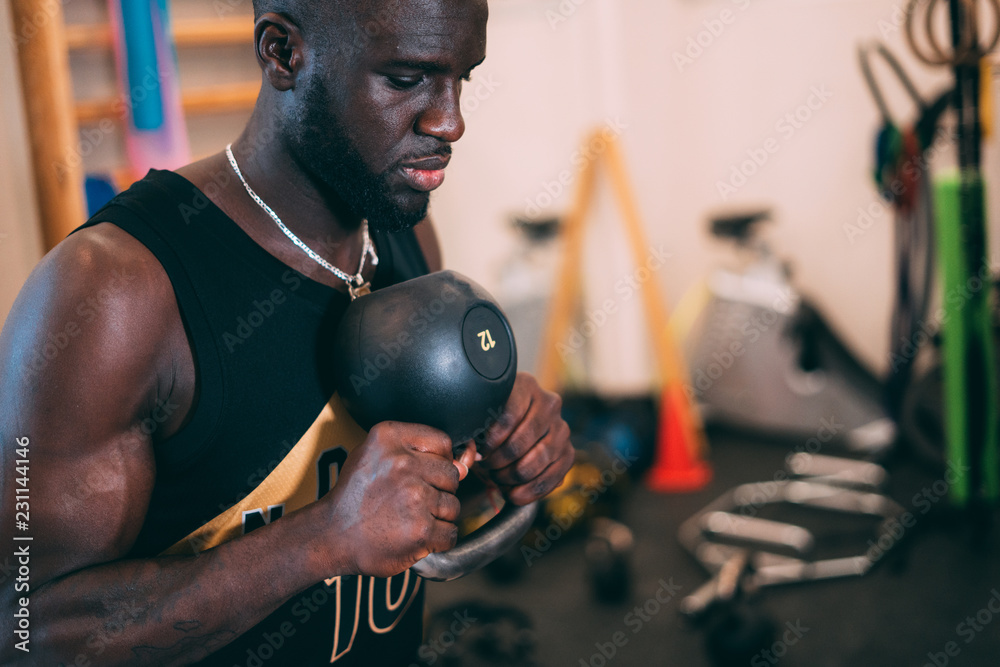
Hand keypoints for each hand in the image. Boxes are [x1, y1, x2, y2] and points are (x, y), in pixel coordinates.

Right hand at [320, 422, 475, 577]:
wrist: (331, 535)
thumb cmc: (353, 496)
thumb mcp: (373, 456)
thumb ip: (417, 452)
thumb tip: (464, 463)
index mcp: (390, 437)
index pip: (442, 442)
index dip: (440, 460)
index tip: (427, 473)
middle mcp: (403, 463)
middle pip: (451, 475)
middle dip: (438, 490)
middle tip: (413, 501)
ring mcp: (415, 497)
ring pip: (453, 505)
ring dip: (437, 516)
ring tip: (410, 518)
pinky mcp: (421, 529)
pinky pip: (450, 533)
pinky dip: (438, 540)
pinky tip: (416, 536)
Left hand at [477, 373, 573, 505]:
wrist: (512, 430)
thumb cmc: (491, 422)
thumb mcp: (480, 418)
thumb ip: (473, 430)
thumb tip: (472, 453)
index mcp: (527, 386)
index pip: (509, 417)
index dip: (490, 441)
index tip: (479, 453)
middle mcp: (550, 404)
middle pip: (521, 442)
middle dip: (498, 462)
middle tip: (487, 468)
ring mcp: (562, 429)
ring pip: (534, 463)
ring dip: (510, 478)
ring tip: (497, 478)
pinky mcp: (568, 454)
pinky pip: (549, 480)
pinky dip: (528, 492)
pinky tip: (512, 494)